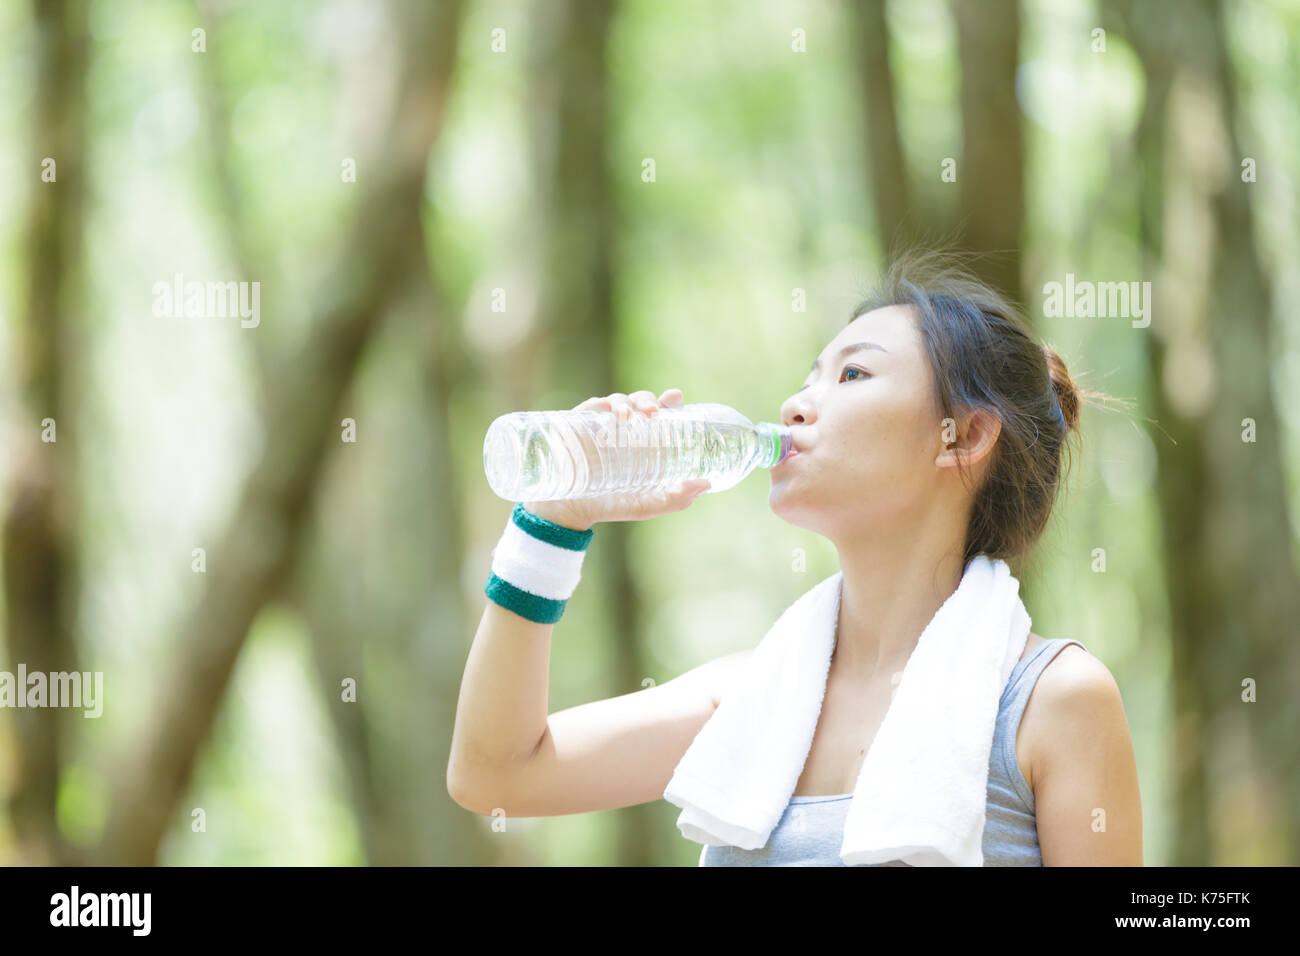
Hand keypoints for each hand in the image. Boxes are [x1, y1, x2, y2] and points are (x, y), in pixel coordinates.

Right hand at [522, 388, 710, 529]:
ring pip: (617, 401)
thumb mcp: (646, 505)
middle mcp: (622, 430)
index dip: (668, 402)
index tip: (675, 398)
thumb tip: (707, 484)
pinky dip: (602, 404)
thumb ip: (676, 499)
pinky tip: (611, 414)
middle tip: (655, 413)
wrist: (568, 513)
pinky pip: (591, 407)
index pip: (658, 414)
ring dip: (628, 401)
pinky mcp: (576, 426)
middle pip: (639, 403)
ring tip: (634, 415)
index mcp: (641, 442)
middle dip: (649, 400)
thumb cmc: (608, 506)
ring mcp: (598, 426)